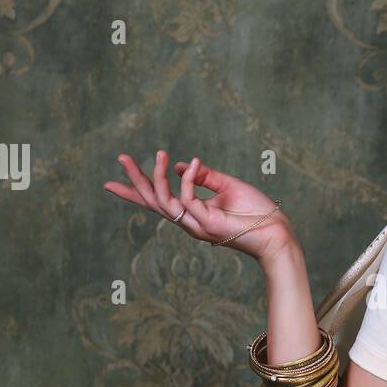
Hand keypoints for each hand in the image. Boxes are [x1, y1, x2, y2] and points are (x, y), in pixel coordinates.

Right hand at [104, 150, 294, 261]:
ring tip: (159, 153)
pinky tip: (195, 163)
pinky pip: (188, 197)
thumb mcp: (227, 187)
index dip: (134, 191)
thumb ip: (205, 177)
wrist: (276, 232)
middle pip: (152, 201)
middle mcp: (189, 221)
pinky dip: (189, 178)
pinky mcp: (207, 223)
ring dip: (157, 176)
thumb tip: (183, 164)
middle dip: (135, 180)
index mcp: (191, 213)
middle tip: (120, 157)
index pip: (157, 201)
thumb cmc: (255, 212)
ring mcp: (196, 224)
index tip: (110, 182)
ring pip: (164, 201)